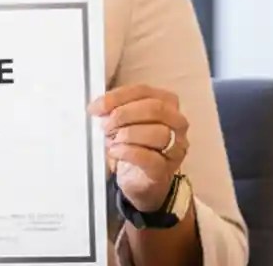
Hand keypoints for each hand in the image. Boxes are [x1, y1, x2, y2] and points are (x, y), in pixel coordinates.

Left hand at [88, 85, 189, 212]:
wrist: (140, 181)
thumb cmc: (133, 145)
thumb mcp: (123, 122)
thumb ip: (114, 110)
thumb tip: (98, 107)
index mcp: (166, 103)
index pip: (143, 91)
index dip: (117, 97)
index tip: (96, 107)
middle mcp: (177, 122)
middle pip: (155, 109)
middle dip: (124, 114)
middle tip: (105, 125)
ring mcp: (175, 147)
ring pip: (158, 132)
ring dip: (127, 134)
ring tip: (110, 140)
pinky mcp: (165, 170)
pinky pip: (150, 158)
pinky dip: (128, 152)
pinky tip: (114, 152)